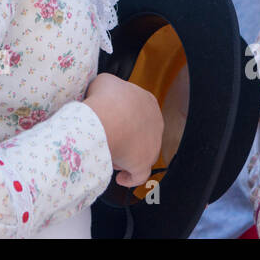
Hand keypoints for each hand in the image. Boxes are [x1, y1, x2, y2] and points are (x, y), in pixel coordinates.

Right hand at [82, 72, 163, 187]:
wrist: (106, 119)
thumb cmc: (104, 100)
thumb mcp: (105, 81)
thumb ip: (110, 87)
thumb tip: (104, 91)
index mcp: (148, 101)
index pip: (139, 111)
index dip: (125, 116)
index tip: (114, 121)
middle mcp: (155, 123)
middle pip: (140, 133)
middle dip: (126, 137)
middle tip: (110, 138)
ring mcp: (152, 145)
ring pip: (141, 154)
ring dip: (126, 156)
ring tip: (110, 155)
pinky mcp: (144, 164)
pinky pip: (139, 175)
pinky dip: (130, 177)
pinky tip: (121, 178)